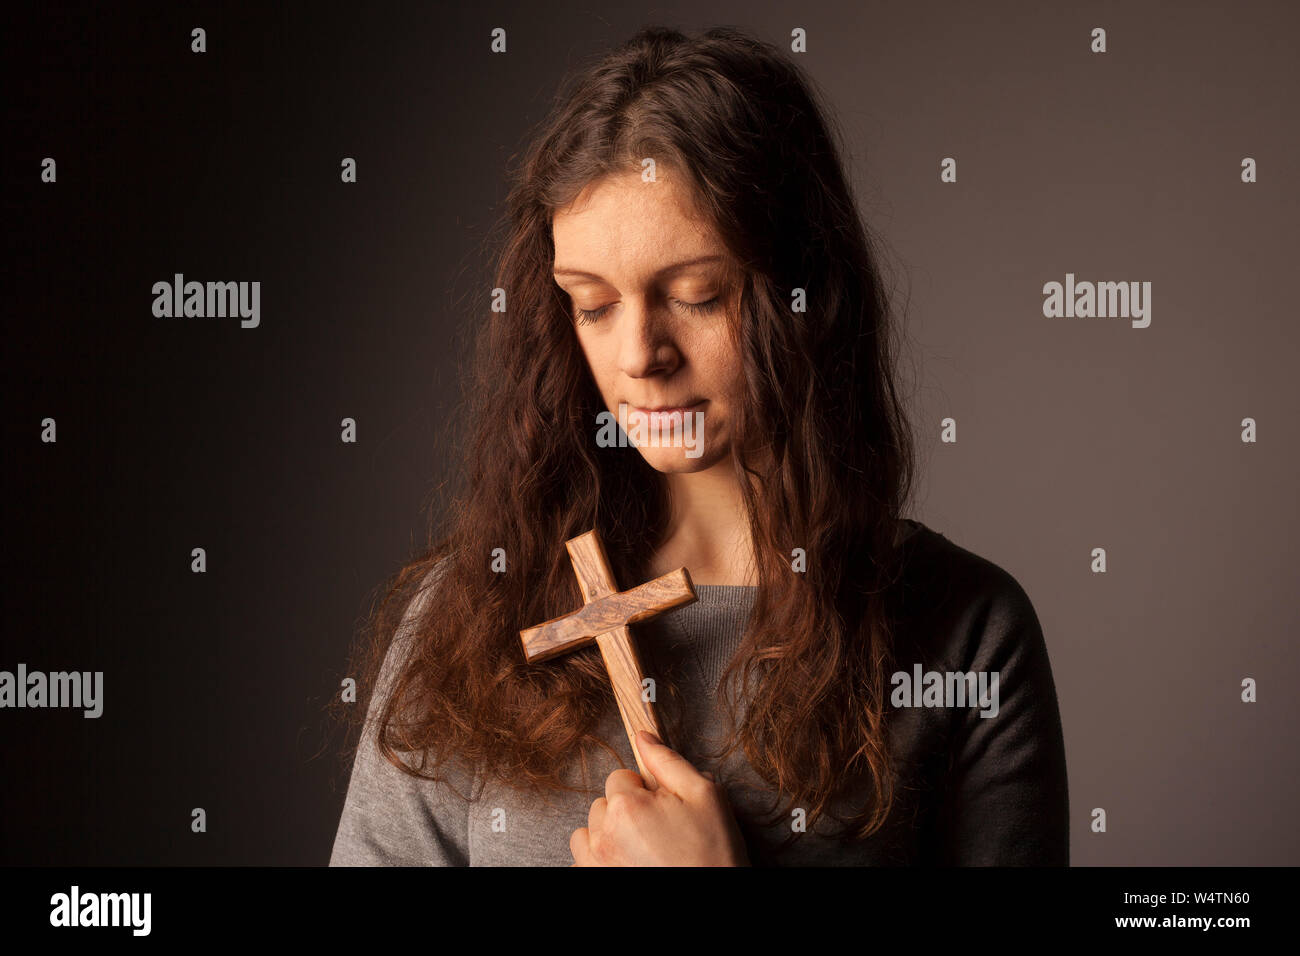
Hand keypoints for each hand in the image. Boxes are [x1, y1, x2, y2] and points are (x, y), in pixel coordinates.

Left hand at [570, 730, 749, 865]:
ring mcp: (595, 864)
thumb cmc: (712, 853)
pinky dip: (600, 861)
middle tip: (656, 830)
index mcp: (627, 807)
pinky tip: (628, 865)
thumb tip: (643, 736)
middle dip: (625, 811)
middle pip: (602, 804)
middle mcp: (603, 836)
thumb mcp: (704, 795)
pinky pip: (582, 862)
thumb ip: (668, 761)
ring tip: (639, 849)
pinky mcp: (594, 880)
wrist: (716, 900)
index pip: (619, 778)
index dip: (644, 790)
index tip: (662, 808)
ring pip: (588, 833)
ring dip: (608, 835)